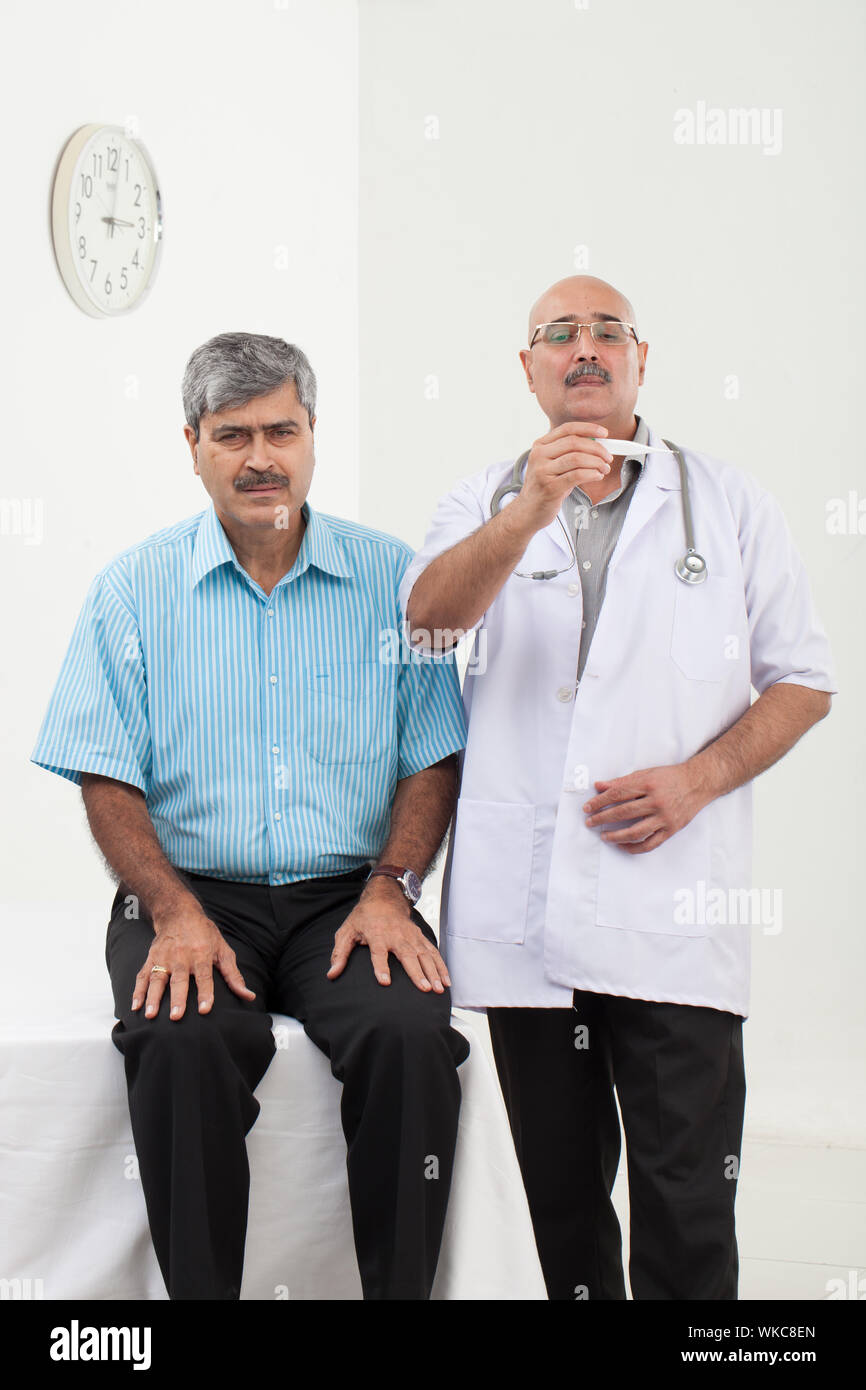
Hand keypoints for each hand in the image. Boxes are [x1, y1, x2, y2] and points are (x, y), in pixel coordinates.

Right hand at [131, 902, 254, 1019]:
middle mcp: (182, 956)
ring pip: (157, 979)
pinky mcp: (151, 958)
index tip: (205, 1010)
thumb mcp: (223, 950)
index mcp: (202, 954)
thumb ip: (233, 975)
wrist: (179, 913)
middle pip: (179, 980)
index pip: (205, 976)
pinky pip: (143, 976)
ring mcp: (164, 957)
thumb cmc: (205, 934)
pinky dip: (138, 991)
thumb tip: (248, 996)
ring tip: (150, 1015)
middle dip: (177, 999)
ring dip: (152, 998)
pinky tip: (135, 1006)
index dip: (205, 993)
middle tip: (175, 1017)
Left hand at [327, 881, 450, 992]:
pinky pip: (433, 953)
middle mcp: (396, 936)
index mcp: (376, 934)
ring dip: (433, 972)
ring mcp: (411, 936)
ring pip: (424, 955)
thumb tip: (331, 974)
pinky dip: (441, 966)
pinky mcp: (420, 938)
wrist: (384, 897)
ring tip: (438, 989)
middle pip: (407, 955)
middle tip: (425, 988)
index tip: (385, 982)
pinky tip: (446, 981)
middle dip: (417, 973)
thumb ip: (339, 954)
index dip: (381, 967)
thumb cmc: (363, 918)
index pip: (378, 952)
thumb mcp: (346, 932)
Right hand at [509, 421, 612, 531]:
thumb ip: (569, 452)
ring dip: (596, 462)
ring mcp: (543, 471)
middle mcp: (539, 455)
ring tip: (604, 469)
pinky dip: (592, 474)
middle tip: (608, 457)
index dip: (588, 428)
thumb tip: (597, 445)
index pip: (567, 429)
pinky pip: (576, 475)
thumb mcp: (552, 464)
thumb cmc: (545, 486)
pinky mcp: (550, 487)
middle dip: (597, 449)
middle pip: (574, 442)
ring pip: (577, 458)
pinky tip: (597, 476)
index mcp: (540, 445)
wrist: (528, 511)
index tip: (604, 434)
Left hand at [582, 763, 710, 853]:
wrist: (698, 783)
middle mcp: (656, 802)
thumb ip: (622, 781)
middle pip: (623, 813)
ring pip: (635, 832)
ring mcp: (664, 818)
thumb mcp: (645, 774)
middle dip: (603, 818)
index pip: (617, 794)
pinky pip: (650, 843)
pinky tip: (623, 845)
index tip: (587, 808)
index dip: (599, 802)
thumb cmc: (670, 777)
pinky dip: (634, 847)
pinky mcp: (671, 830)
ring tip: (604, 837)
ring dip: (616, 836)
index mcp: (648, 785)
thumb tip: (599, 786)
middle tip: (590, 822)